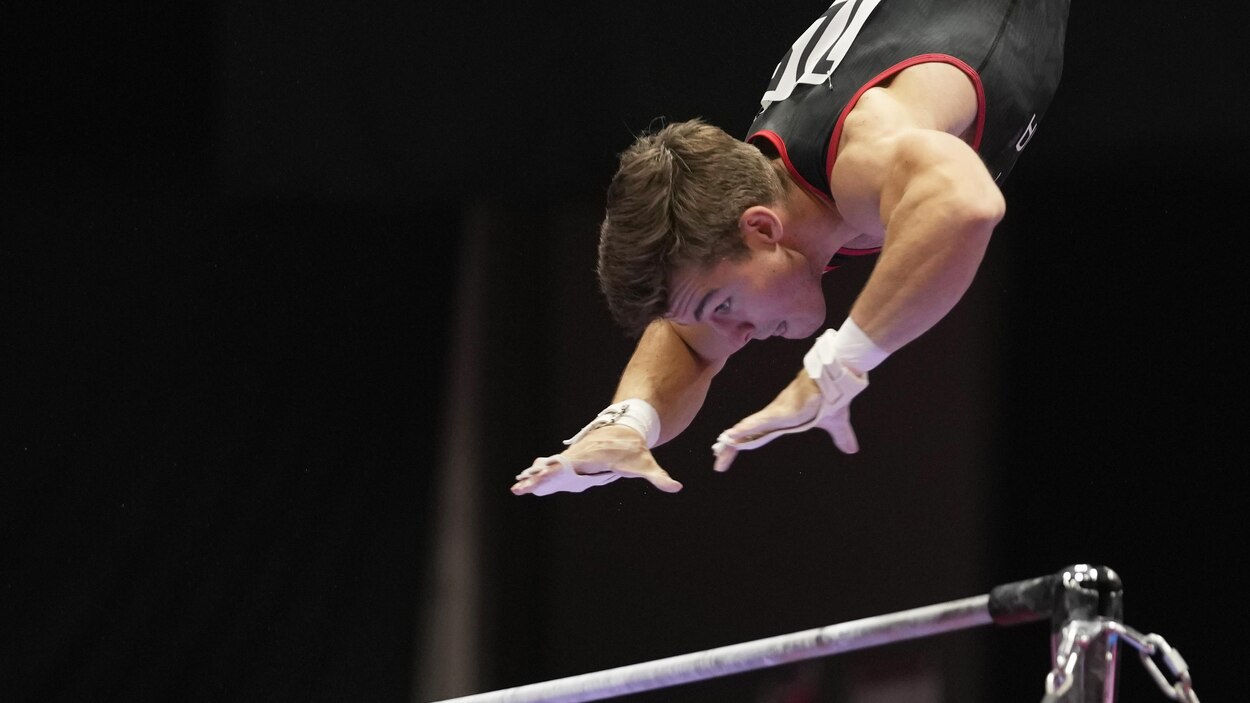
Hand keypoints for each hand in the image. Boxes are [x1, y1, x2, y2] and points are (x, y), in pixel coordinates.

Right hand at [511, 425, 682, 495]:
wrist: (624, 431)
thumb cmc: (633, 450)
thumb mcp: (645, 464)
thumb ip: (658, 476)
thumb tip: (676, 486)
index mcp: (590, 458)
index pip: (570, 466)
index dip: (555, 471)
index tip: (541, 475)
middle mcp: (577, 458)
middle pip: (553, 468)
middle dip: (536, 477)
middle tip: (519, 486)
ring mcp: (571, 460)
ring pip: (549, 469)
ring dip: (533, 478)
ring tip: (516, 488)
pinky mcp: (570, 464)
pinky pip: (551, 470)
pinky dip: (537, 476)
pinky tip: (524, 484)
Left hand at [711, 367, 861, 471]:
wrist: (836, 378)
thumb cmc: (832, 396)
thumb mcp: (835, 423)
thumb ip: (840, 436)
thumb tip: (851, 449)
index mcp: (782, 420)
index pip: (758, 436)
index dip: (743, 444)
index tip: (729, 453)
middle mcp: (775, 416)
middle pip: (748, 435)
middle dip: (732, 448)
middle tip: (718, 463)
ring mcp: (777, 412)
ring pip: (749, 429)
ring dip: (735, 439)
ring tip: (719, 447)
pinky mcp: (782, 411)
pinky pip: (760, 422)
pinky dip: (746, 429)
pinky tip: (733, 434)